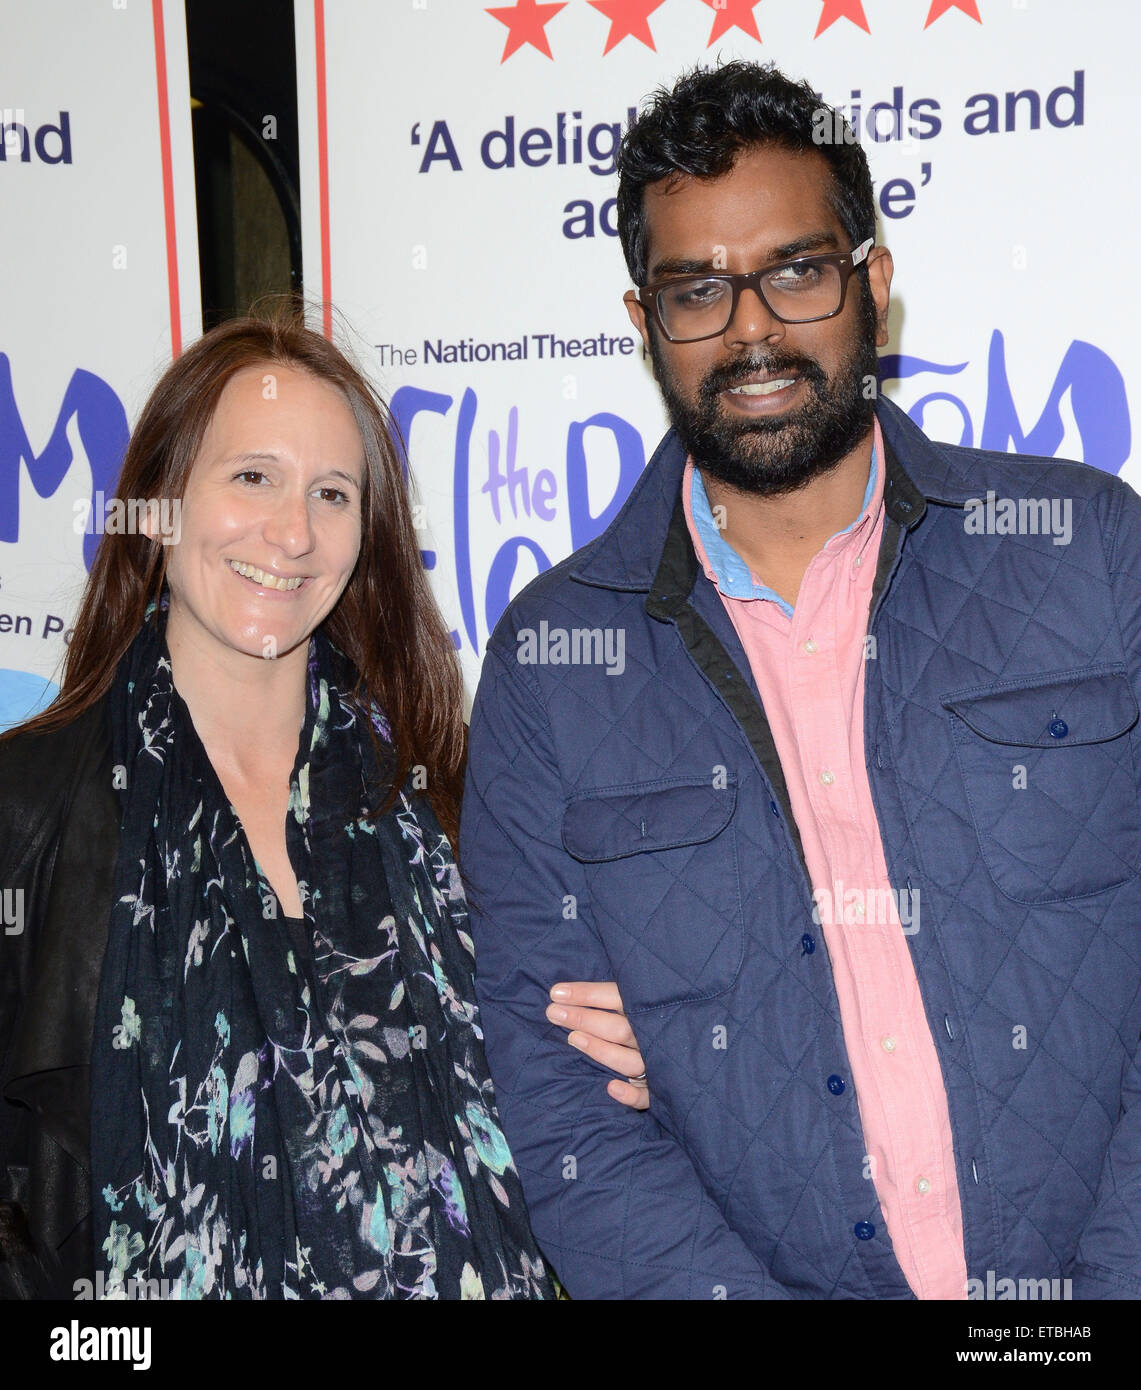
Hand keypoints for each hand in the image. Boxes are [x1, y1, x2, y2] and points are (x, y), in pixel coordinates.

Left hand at [546, 980, 648, 1110]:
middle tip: (553, 1012)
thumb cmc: (648, 1021)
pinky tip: (610, 1088)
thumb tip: (565, 992)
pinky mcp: (659, 1091)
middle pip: (619, 1029)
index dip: (586, 994)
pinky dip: (631, 1095)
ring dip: (601, 1050)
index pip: (615, 997)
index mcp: (647, 1008)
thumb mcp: (636, 1001)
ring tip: (573, 1039)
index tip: (555, 993)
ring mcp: (657, 1064)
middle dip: (585, 1019)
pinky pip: (647, 1097)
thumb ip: (610, 997)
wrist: (698, 1052)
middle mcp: (652, 1035)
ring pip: (629, 1060)